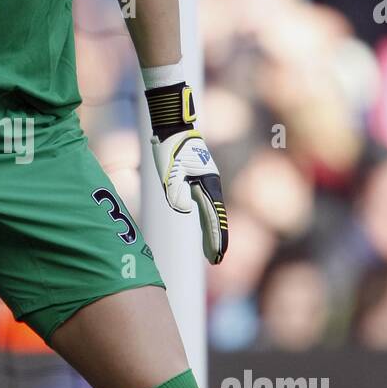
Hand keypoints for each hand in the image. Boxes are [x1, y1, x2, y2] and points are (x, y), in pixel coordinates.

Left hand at [145, 82, 228, 264]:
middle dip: (216, 239)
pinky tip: (206, 228)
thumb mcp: (170, 171)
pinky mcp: (198, 179)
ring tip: (212, 252)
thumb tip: (186, 209)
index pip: (214, 216)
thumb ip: (177, 191)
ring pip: (211, 212)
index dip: (215, 238)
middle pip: (215, 217)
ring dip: (212, 232)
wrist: (172, 127)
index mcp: (207, 183)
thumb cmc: (170, 148)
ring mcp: (206, 182)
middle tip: (216, 260)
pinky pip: (205, 205)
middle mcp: (210, 184)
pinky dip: (206, 219)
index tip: (216, 256)